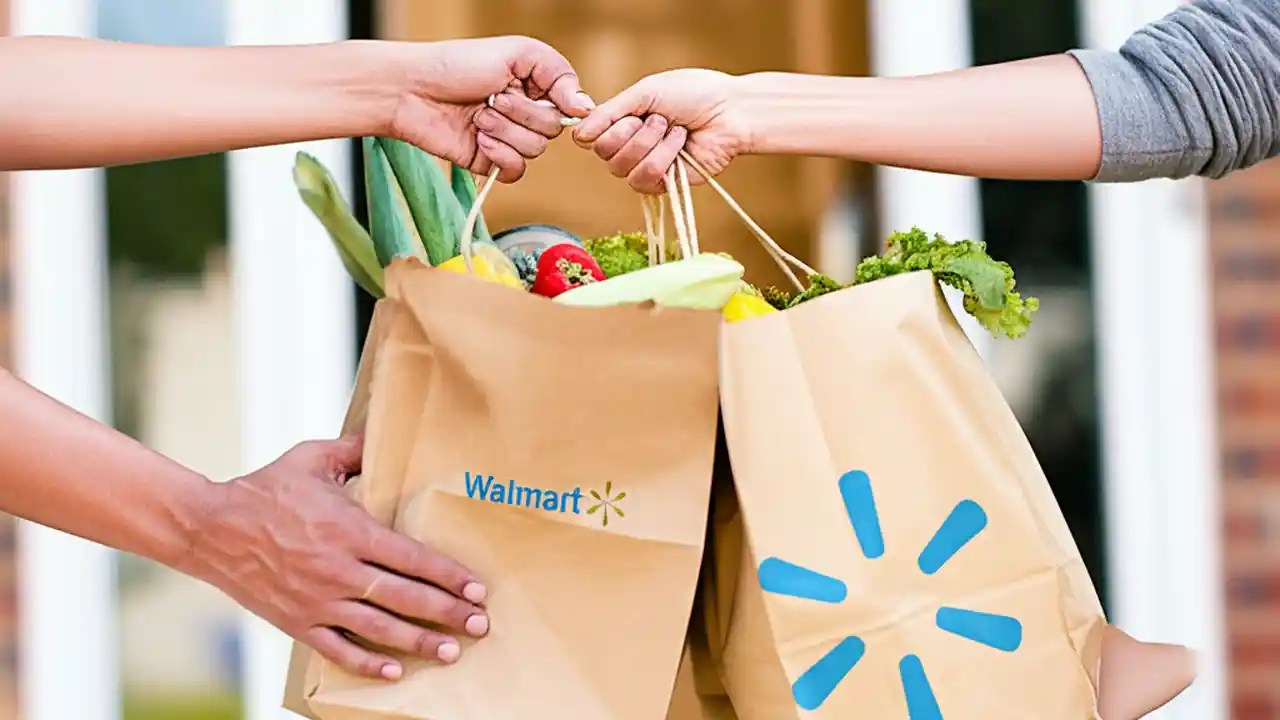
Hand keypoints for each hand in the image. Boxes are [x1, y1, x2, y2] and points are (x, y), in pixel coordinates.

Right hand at [185, 435, 487, 679]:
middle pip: (405, 597)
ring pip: (379, 628)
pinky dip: (366, 664)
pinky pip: (336, 649)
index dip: (448, 575)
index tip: (477, 588)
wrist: (209, 528)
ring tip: (450, 652)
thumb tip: (384, 431)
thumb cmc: (264, 489)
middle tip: (480, 625)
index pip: (412, 558)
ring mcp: (317, 600)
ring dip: (418, 642)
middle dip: (448, 612)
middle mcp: (338, 569)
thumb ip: (354, 449)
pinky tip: (393, 672)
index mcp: (349, 530)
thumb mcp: (311, 458)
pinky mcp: (296, 621)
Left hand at [389, 36, 593, 181]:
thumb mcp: (516, 52)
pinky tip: (479, 141)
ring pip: (534, 151)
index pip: (569, 104)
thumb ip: (559, 74)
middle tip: (493, 98)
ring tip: (478, 116)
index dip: (559, 102)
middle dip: (522, 114)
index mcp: (534, 85)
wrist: (411, 91)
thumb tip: (586, 106)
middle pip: (552, 130)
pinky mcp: (491, 162)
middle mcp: (524, 113)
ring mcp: (508, 139)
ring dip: (504, 132)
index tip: (537, 91)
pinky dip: (500, 157)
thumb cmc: (456, 63)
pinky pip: (516, 171)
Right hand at [573, 69, 749, 192]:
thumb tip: (577, 134)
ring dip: (651, 144)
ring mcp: (646, 166)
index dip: (602, 129)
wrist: (730, 112)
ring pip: (624, 168)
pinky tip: (681, 144)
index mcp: (623, 122)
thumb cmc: (694, 94)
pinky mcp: (664, 184)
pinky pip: (645, 179)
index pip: (590, 138)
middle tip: (659, 119)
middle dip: (632, 132)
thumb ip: (610, 113)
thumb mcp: (645, 93)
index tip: (625, 115)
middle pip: (605, 154)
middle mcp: (630, 146)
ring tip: (674, 130)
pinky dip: (664, 158)